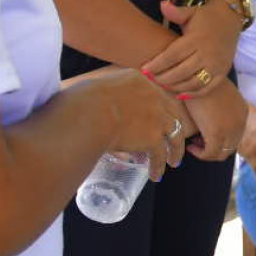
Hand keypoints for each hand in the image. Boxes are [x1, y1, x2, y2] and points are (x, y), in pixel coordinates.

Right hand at [65, 66, 191, 180]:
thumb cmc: (80, 100)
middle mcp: (151, 95)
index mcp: (136, 80)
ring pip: (175, 134)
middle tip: (172, 138)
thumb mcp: (92, 89)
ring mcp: (156, 116)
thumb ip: (97, 99)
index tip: (154, 117)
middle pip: (170, 112)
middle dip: (172, 126)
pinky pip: (159, 155)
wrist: (90, 112)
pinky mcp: (152, 137)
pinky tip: (155, 175)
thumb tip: (89, 110)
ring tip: (173, 161)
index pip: (151, 93)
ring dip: (175, 149)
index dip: (154, 107)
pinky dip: (158, 166)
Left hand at [142, 0, 240, 94]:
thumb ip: (176, 12)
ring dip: (175, 87)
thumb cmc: (205, 17)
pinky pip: (206, 88)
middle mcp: (208, 53)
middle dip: (163, 78)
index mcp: (197, 39)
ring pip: (192, 83)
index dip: (157, 64)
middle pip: (181, 72)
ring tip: (162, 86)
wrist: (231, 19)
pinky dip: (193, 94)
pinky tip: (179, 94)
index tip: (143, 69)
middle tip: (150, 79)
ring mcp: (216, 65)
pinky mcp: (223, 72)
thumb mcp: (191, 12)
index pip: (173, 55)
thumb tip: (162, 5)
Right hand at [185, 80, 247, 161]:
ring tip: (193, 143)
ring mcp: (231, 130)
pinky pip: (210, 153)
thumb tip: (210, 118)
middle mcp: (240, 123)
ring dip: (207, 151)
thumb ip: (219, 107)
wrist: (199, 75)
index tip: (203, 134)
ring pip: (222, 153)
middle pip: (230, 146)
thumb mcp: (218, 95)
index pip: (235, 135)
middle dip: (214, 147)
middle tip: (198, 142)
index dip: (219, 139)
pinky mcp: (217, 134)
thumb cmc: (204, 81)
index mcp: (242, 112)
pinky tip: (190, 145)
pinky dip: (200, 153)